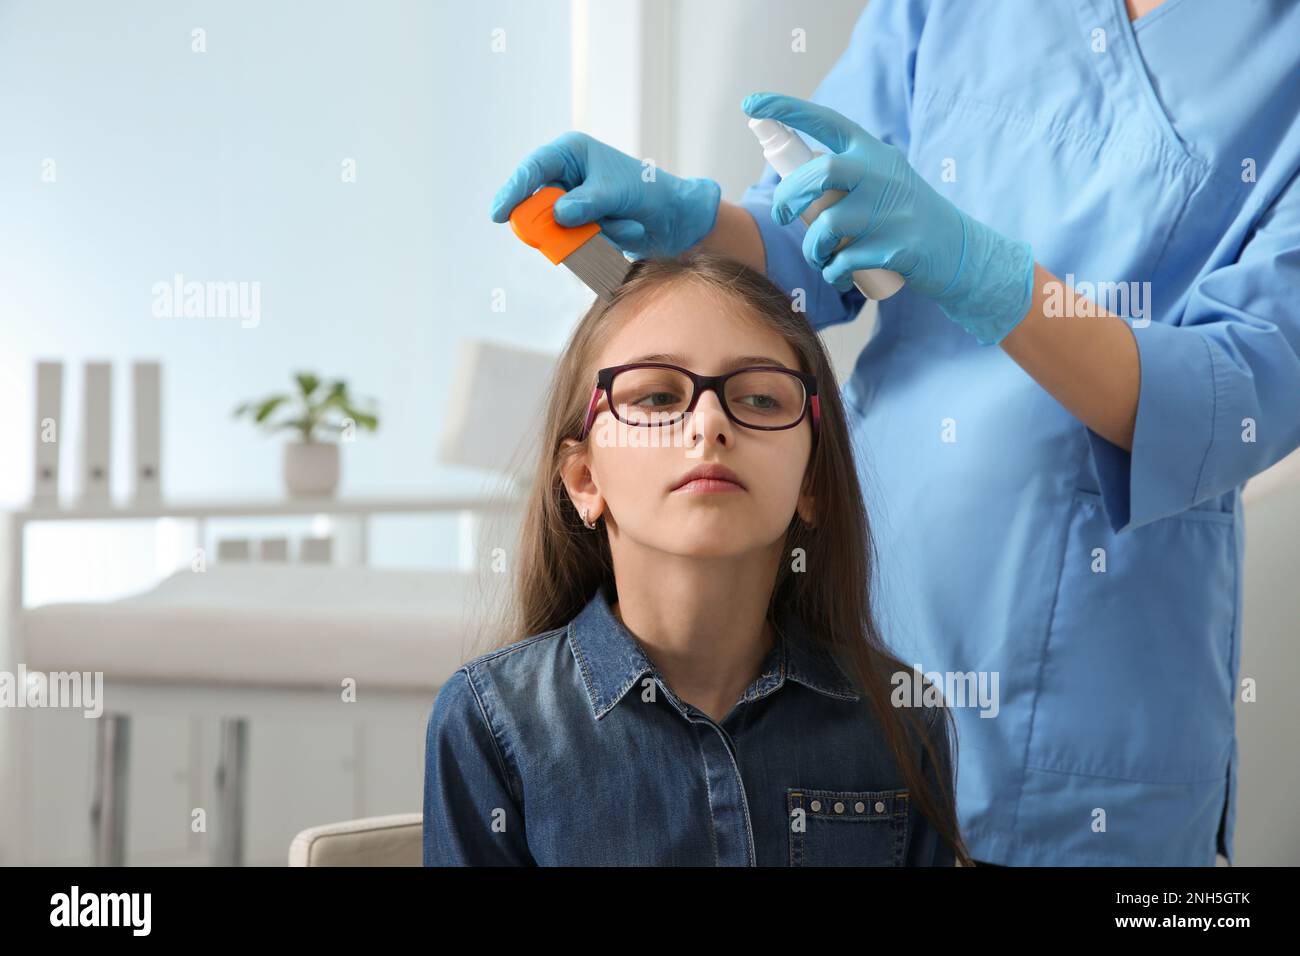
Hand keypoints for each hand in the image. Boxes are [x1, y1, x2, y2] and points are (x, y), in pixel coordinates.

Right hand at [490, 131, 721, 259]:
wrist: (675, 218)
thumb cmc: (648, 192)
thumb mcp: (617, 192)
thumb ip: (587, 202)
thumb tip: (559, 215)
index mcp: (571, 153)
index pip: (533, 170)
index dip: (513, 192)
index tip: (499, 214)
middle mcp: (566, 177)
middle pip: (539, 206)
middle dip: (560, 225)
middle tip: (578, 232)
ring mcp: (573, 204)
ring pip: (560, 230)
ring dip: (594, 235)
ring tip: (626, 225)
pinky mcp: (581, 227)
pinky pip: (575, 244)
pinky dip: (602, 243)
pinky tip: (628, 231)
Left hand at [742, 92, 1034, 345]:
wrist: (957, 250)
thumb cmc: (904, 214)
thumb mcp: (882, 178)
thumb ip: (844, 174)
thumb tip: (791, 177)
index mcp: (873, 152)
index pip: (826, 120)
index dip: (787, 110)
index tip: (752, 104)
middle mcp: (882, 174)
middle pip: (821, 173)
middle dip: (790, 196)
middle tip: (785, 216)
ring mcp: (891, 211)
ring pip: (828, 225)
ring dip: (812, 247)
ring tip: (820, 255)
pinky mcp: (897, 248)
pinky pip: (844, 262)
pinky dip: (833, 272)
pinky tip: (839, 274)